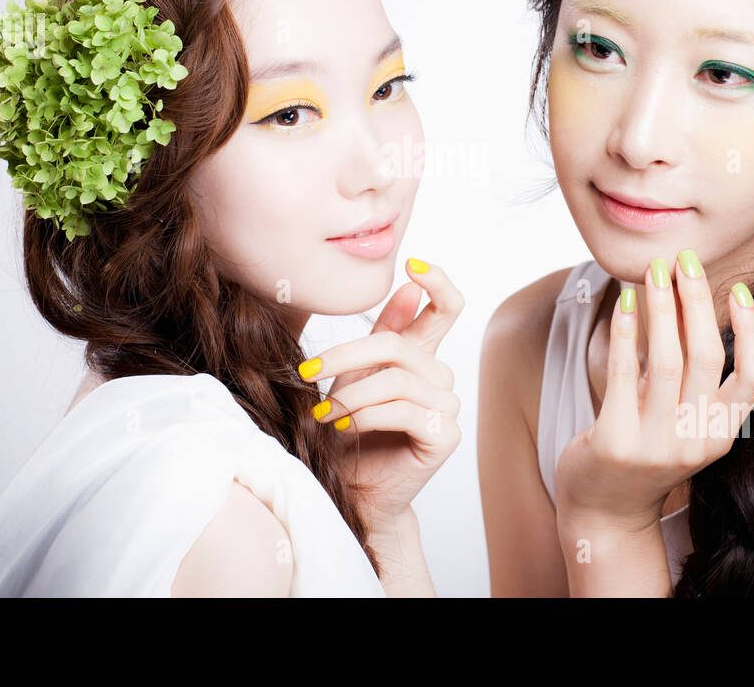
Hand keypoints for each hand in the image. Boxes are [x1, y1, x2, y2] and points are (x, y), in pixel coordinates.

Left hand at [297, 257, 463, 526]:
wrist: (352, 489)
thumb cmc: (347, 431)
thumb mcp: (352, 376)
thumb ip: (380, 334)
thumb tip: (406, 287)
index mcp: (420, 355)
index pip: (447, 307)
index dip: (438, 282)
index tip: (412, 263)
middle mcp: (439, 377)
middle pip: (399, 345)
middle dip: (345, 355)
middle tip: (307, 372)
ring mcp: (446, 407)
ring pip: (398, 379)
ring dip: (352, 395)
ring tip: (323, 414)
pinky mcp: (443, 436)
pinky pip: (405, 411)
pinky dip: (366, 417)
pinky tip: (343, 428)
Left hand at [554, 249, 753, 538]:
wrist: (605, 510)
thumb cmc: (643, 451)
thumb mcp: (681, 420)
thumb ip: (691, 377)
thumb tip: (692, 302)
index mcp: (721, 433)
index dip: (752, 331)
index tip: (738, 290)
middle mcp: (696, 440)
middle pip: (706, 356)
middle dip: (697, 301)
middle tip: (684, 261)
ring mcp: (657, 444)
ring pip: (666, 360)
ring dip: (661, 308)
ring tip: (652, 272)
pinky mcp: (616, 442)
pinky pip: (623, 374)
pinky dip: (624, 333)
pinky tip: (621, 302)